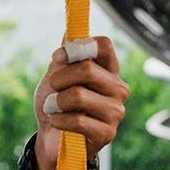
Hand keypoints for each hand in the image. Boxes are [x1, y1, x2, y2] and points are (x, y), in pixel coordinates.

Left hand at [33, 36, 129, 169]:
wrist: (51, 137)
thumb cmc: (57, 104)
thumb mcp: (56, 76)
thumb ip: (65, 56)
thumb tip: (70, 32)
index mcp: (109, 70)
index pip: (104, 46)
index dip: (78, 47)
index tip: (58, 56)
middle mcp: (118, 89)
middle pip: (87, 69)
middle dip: (60, 78)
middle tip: (52, 88)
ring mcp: (116, 112)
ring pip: (78, 95)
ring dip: (56, 101)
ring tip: (53, 108)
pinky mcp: (107, 133)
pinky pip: (77, 120)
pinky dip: (59, 120)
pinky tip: (57, 122)